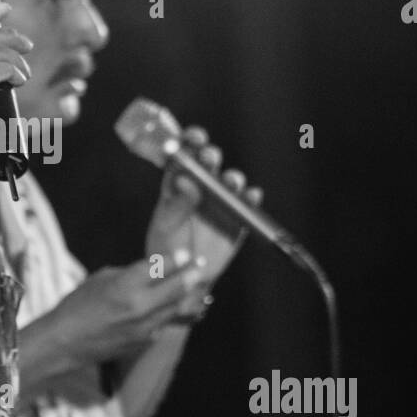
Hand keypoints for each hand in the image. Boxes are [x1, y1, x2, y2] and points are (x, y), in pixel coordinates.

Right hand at [41, 254, 212, 375]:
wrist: (67, 343)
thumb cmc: (78, 306)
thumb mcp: (100, 279)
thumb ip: (129, 274)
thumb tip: (151, 271)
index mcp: (126, 285)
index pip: (159, 267)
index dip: (176, 259)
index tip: (187, 253)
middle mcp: (140, 306)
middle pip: (177, 288)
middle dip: (192, 275)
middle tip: (202, 267)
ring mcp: (146, 327)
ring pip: (177, 308)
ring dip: (190, 296)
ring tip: (202, 288)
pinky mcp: (146, 342)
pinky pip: (164, 324)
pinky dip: (171, 314)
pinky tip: (178, 309)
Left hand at [145, 126, 263, 288]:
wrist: (183, 279)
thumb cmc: (167, 249)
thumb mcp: (166, 226)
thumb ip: (177, 204)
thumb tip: (186, 179)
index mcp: (177, 183)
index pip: (184, 154)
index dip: (190, 141)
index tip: (194, 137)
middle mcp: (200, 187)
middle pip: (209, 163)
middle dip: (211, 155)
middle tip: (209, 158)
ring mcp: (220, 201)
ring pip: (230, 181)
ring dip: (232, 177)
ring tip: (230, 182)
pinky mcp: (236, 218)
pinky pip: (247, 205)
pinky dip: (251, 198)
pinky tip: (251, 196)